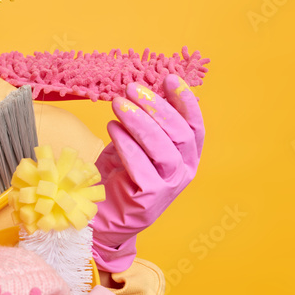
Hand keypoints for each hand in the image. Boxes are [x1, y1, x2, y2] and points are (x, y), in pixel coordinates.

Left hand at [91, 75, 203, 272]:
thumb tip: (148, 87)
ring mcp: (169, 187)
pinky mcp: (149, 198)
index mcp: (186, 157)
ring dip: (140, 122)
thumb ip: (145, 121)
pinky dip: (127, 144)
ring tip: (119, 104)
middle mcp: (183, 172)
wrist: (99, 216)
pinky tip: (112, 128)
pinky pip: (142, 166)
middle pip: (179, 134)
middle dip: (156, 106)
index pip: (194, 127)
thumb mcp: (133, 142)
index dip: (186, 102)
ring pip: (164, 149)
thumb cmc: (118, 175)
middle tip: (132, 88)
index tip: (171, 78)